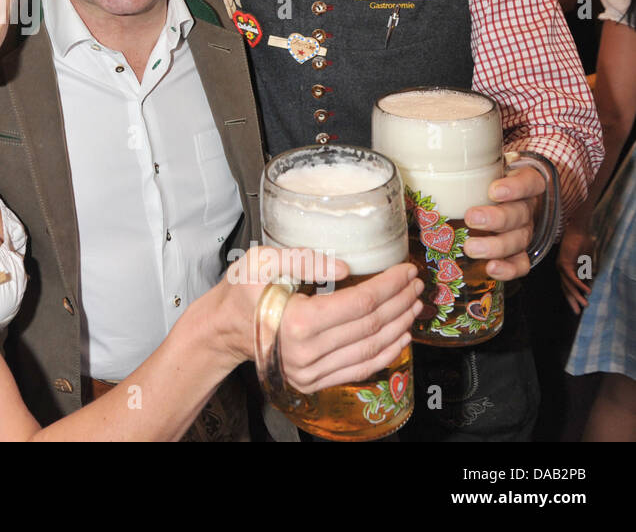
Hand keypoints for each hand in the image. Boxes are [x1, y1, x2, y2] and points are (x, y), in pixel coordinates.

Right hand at [220, 247, 420, 395]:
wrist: (224, 328)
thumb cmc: (241, 291)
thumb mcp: (261, 261)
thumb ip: (302, 258)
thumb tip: (346, 268)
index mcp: (296, 323)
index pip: (359, 304)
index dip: (389, 286)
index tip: (405, 270)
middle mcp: (306, 353)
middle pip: (370, 327)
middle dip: (400, 303)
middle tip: (415, 284)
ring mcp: (310, 372)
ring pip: (370, 350)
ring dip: (398, 327)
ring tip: (413, 305)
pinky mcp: (313, 381)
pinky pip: (359, 369)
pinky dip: (384, 352)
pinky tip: (398, 335)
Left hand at [463, 166, 542, 281]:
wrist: (498, 200)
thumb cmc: (482, 182)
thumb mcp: (477, 169)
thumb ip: (455, 166)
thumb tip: (416, 166)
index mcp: (521, 184)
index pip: (528, 182)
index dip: (515, 187)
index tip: (493, 190)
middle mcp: (525, 208)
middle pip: (520, 213)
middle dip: (496, 218)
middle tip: (471, 218)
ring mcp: (523, 231)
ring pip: (519, 240)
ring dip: (495, 246)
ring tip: (471, 248)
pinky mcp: (519, 253)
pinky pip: (520, 264)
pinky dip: (508, 269)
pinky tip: (491, 268)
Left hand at [557, 222, 593, 314]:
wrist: (578, 229)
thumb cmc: (582, 242)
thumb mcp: (587, 259)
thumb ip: (587, 270)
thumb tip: (590, 281)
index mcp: (565, 269)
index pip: (568, 286)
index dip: (573, 296)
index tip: (578, 307)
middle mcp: (561, 269)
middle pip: (566, 288)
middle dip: (572, 301)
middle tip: (578, 312)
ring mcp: (561, 266)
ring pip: (568, 285)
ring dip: (577, 295)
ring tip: (585, 304)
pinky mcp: (564, 262)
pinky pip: (571, 277)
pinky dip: (579, 284)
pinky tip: (586, 291)